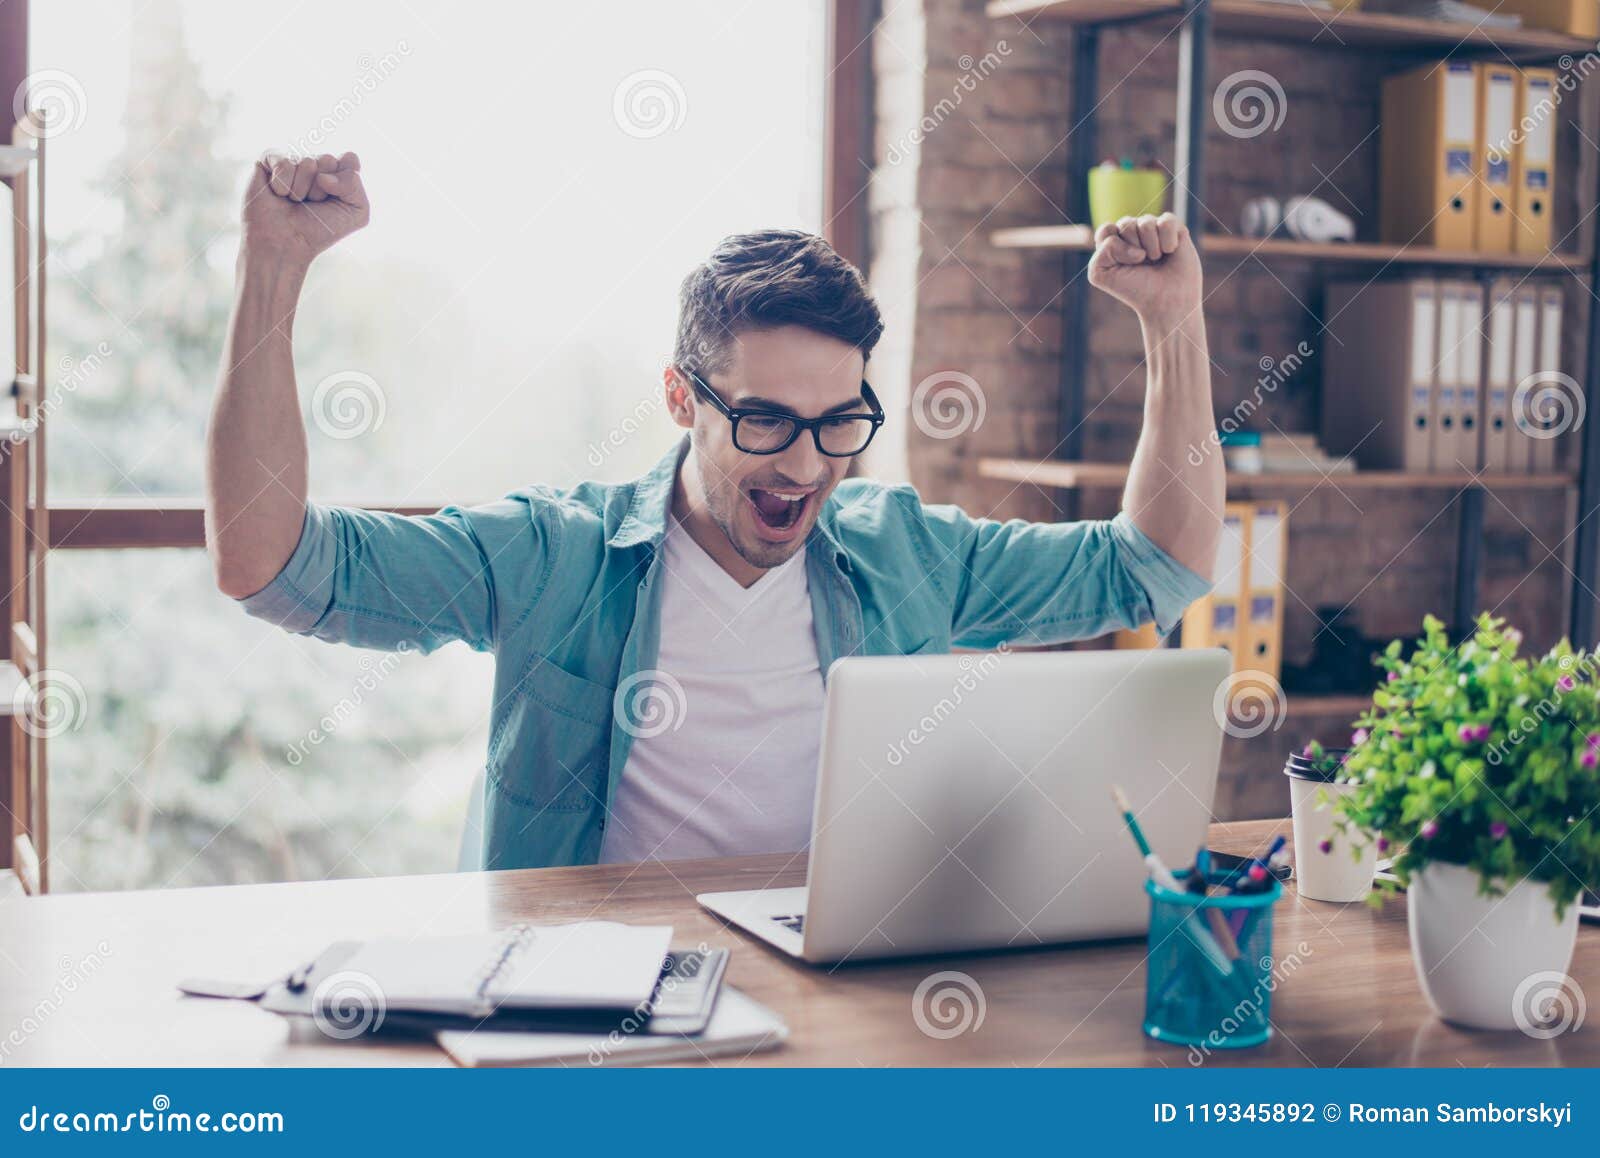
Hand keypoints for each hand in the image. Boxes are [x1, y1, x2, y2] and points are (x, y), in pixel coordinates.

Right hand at [239, 151, 369, 267]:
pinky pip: (283, 162)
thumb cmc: (319, 230)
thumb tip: (323, 175)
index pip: (350, 159)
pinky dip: (282, 183)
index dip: (345, 181)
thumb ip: (355, 185)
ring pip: (307, 163)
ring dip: (301, 190)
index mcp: (337, 174)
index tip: (335, 200)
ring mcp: (293, 161)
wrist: (285, 243)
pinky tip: (278, 194)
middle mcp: (316, 165)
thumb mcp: (356, 213)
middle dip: (322, 189)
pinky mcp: (269, 160)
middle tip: (311, 204)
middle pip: (328, 159)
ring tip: (293, 202)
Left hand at [1087, 213, 1201, 329]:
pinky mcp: (1175, 228)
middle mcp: (1133, 233)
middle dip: (1133, 247)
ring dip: (1151, 247)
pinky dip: (1168, 240)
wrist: (1166, 301)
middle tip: (1142, 264)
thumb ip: (1103, 250)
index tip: (1121, 266)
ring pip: (1146, 222)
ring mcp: (1154, 229)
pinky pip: (1166, 221)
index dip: (1113, 247)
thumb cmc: (1134, 289)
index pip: (1107, 230)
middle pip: (1126, 224)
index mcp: (1113, 241)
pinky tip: (1170, 251)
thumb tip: (1136, 244)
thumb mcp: (1101, 274)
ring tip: (1156, 259)